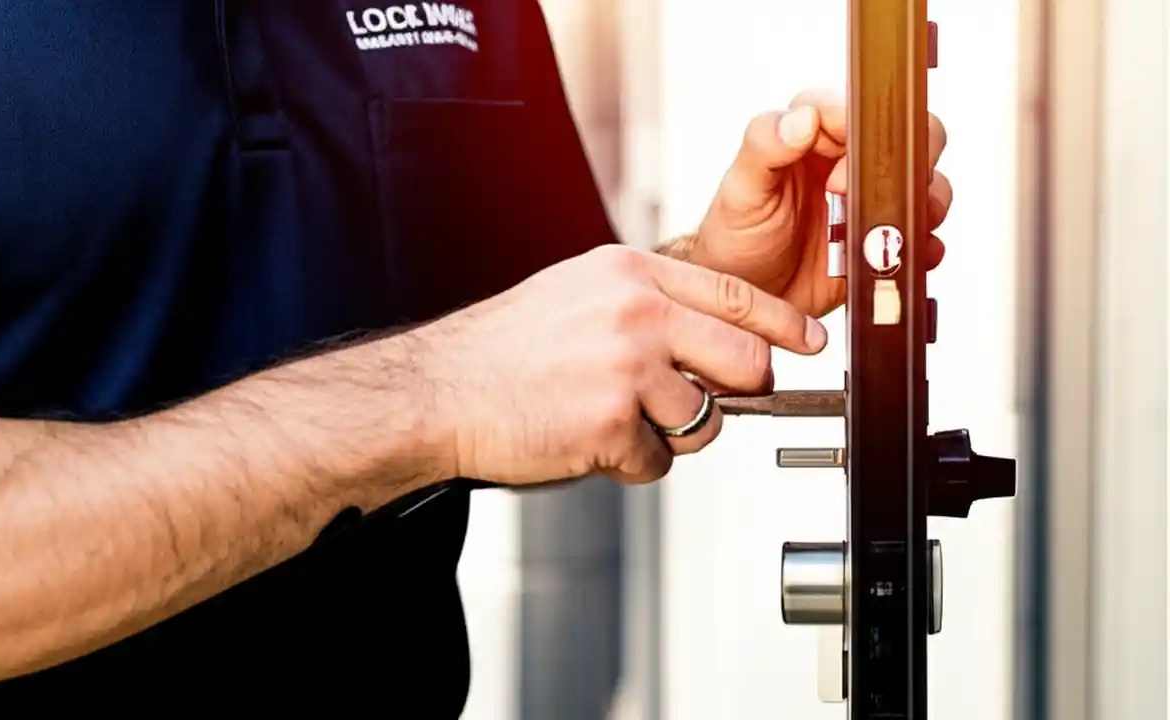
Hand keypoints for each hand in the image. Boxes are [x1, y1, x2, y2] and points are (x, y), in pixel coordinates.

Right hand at [418, 245, 826, 485]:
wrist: (439, 389)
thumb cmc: (501, 349)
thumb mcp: (577, 294)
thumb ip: (645, 306)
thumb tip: (709, 340)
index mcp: (630, 272)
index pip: (735, 294)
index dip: (783, 324)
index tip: (811, 342)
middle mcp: (636, 311)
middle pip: (745, 360)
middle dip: (739, 392)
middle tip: (710, 403)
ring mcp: (627, 365)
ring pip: (706, 420)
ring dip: (670, 432)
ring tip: (614, 419)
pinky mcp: (612, 421)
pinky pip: (658, 461)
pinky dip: (629, 464)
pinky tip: (585, 440)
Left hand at [673, 88, 951, 317]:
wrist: (746, 295)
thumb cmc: (735, 237)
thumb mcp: (740, 191)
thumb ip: (763, 147)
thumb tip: (800, 118)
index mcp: (810, 138)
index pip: (849, 107)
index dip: (853, 128)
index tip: (838, 167)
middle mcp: (846, 162)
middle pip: (904, 135)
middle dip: (905, 159)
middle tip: (866, 197)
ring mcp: (868, 200)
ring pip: (922, 181)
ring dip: (923, 199)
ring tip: (897, 226)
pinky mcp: (882, 238)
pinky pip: (920, 233)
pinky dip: (924, 243)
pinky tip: (910, 253)